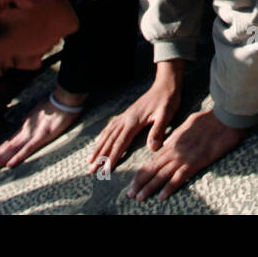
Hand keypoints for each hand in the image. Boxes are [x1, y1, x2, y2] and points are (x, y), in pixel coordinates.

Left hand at [0, 89, 86, 169]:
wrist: (64, 99)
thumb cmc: (54, 104)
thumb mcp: (38, 111)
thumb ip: (30, 118)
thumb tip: (23, 121)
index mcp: (27, 125)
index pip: (11, 140)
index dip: (1, 148)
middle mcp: (27, 130)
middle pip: (9, 145)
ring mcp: (33, 134)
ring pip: (14, 148)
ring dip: (2, 158)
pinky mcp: (42, 136)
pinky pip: (28, 149)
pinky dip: (18, 157)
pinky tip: (10, 164)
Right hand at [89, 60, 183, 175]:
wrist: (165, 85)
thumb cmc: (167, 101)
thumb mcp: (166, 115)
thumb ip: (158, 131)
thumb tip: (152, 148)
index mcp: (134, 122)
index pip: (120, 144)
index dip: (112, 158)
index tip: (105, 170)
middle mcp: (126, 119)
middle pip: (110, 141)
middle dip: (100, 156)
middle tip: (91, 170)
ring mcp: (125, 116)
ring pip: (108, 134)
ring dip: (99, 148)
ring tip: (90, 159)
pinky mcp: (127, 114)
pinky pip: (111, 126)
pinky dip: (103, 135)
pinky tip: (98, 140)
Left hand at [126, 110, 247, 200]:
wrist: (224, 118)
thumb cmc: (209, 120)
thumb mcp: (188, 125)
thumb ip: (177, 136)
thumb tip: (168, 143)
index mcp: (173, 142)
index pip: (153, 160)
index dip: (142, 172)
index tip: (134, 181)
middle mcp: (175, 150)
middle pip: (153, 169)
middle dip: (141, 182)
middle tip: (130, 194)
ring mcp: (184, 157)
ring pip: (162, 175)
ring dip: (150, 187)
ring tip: (139, 197)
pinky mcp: (195, 162)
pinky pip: (179, 178)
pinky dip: (169, 188)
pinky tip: (161, 196)